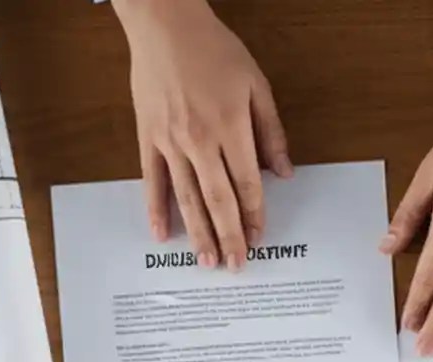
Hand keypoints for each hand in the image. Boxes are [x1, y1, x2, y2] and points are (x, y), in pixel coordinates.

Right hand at [115, 0, 291, 270]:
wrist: (165, 26)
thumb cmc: (215, 51)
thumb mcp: (256, 85)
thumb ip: (270, 132)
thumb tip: (284, 173)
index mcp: (231, 128)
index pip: (247, 184)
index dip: (254, 214)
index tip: (259, 238)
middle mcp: (200, 140)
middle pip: (218, 199)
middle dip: (229, 236)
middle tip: (235, 265)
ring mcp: (170, 142)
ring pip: (186, 198)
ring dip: (198, 233)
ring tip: (206, 261)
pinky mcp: (148, 138)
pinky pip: (153, 181)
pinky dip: (157, 209)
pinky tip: (163, 235)